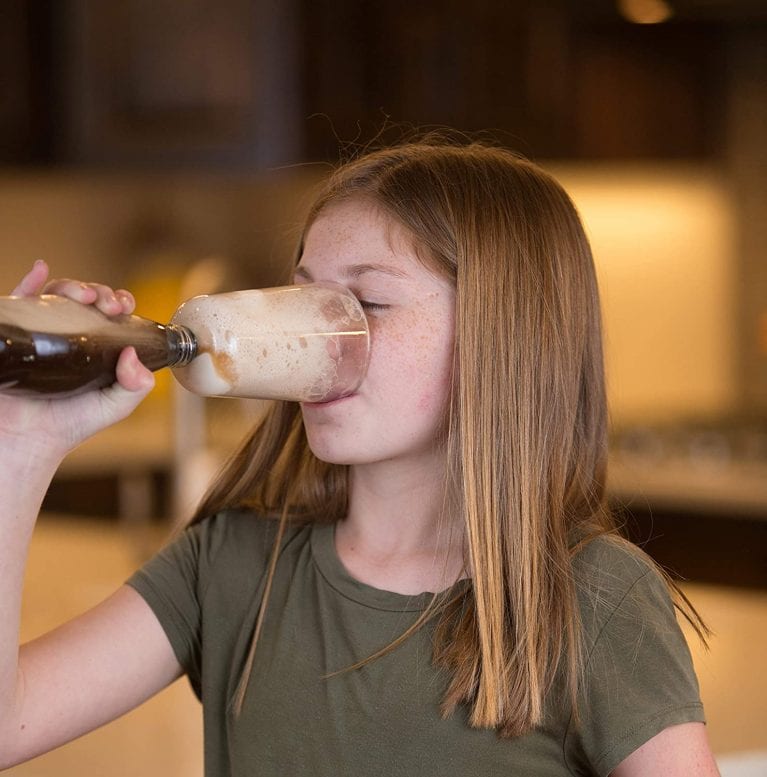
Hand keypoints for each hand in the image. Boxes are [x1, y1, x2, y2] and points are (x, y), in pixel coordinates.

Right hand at [1, 261, 155, 461]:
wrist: (25, 440)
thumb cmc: (69, 424)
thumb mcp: (115, 406)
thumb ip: (135, 386)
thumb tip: (133, 354)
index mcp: (94, 346)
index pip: (109, 313)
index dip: (119, 302)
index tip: (124, 306)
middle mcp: (68, 334)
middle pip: (85, 300)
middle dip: (100, 292)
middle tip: (109, 303)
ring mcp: (40, 332)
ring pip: (56, 296)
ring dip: (73, 286)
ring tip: (84, 294)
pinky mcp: (14, 334)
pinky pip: (17, 302)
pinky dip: (30, 281)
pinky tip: (41, 269)